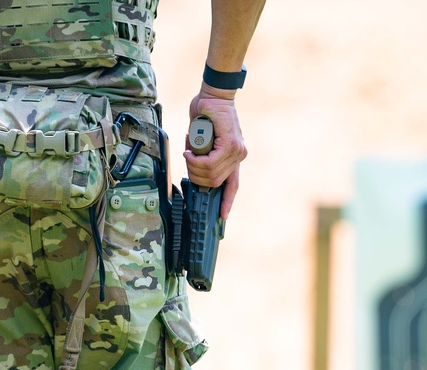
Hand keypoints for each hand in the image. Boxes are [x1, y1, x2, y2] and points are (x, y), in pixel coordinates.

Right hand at [184, 84, 248, 219]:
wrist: (213, 94)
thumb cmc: (208, 114)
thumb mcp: (207, 139)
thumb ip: (205, 154)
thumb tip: (196, 168)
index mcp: (235, 157)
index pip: (233, 185)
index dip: (227, 202)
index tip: (222, 216)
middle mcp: (239, 155)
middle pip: (215, 182)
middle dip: (196, 175)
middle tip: (187, 159)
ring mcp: (236, 150)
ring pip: (210, 173)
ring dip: (193, 166)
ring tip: (188, 151)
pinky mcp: (230, 144)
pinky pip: (209, 162)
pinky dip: (195, 159)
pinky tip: (189, 151)